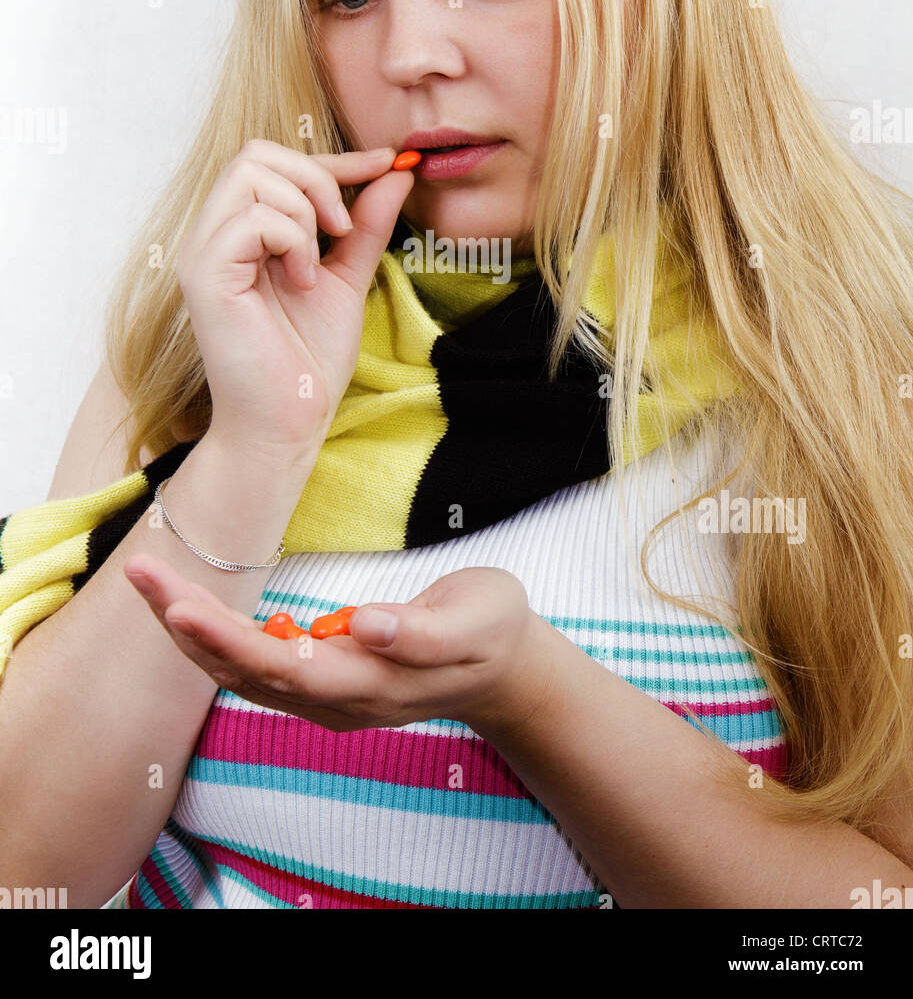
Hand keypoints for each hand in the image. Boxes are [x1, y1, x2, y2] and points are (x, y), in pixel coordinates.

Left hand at [123, 555, 552, 735]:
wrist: (503, 670)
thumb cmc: (490, 632)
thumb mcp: (476, 620)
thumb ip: (423, 631)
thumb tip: (366, 626)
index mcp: (371, 684)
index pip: (282, 666)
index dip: (227, 639)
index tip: (181, 605)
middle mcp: (336, 701)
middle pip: (245, 671)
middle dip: (188, 624)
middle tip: (143, 573)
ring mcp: (326, 697)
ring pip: (242, 671)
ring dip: (192, 630)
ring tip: (150, 581)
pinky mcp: (322, 681)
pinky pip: (256, 665)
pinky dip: (216, 636)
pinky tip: (189, 607)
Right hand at [175, 139, 413, 468]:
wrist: (288, 421)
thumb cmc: (308, 359)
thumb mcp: (347, 277)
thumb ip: (365, 225)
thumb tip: (395, 172)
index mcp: (241, 232)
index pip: (276, 162)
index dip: (335, 158)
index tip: (387, 163)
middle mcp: (213, 235)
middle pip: (256, 153)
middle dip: (317, 177)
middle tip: (342, 229)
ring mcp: (203, 252)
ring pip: (252, 174)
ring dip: (304, 211)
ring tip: (315, 265)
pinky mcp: (204, 276)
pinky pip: (252, 219)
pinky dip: (292, 240)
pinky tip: (302, 281)